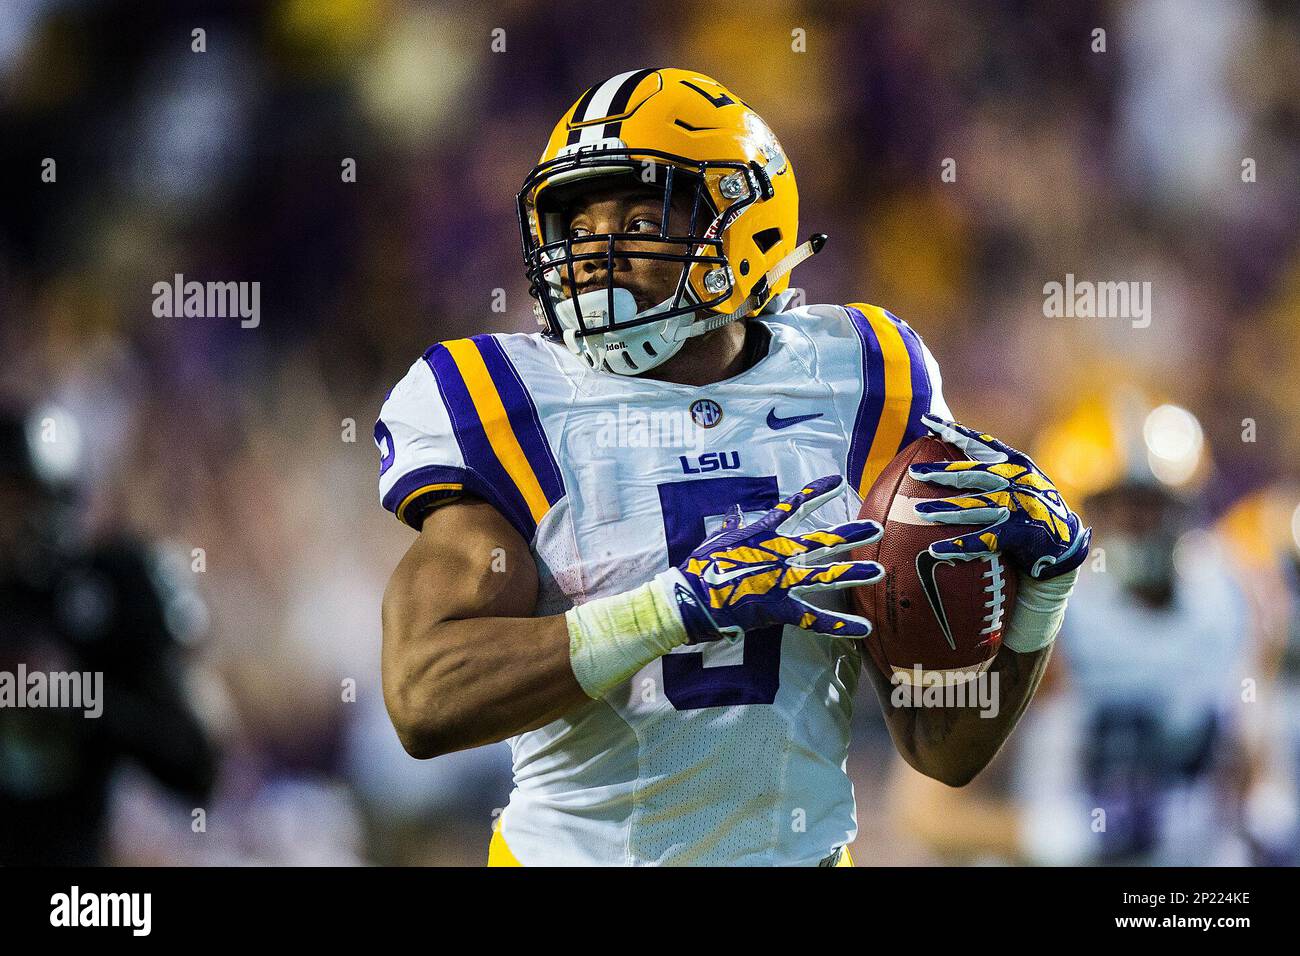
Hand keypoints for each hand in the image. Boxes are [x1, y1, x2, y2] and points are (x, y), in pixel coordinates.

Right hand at [656, 475, 883, 642]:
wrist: (688, 599)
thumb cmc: (698, 568)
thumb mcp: (714, 541)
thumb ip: (730, 530)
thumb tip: (731, 518)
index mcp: (762, 534)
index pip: (794, 506)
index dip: (816, 492)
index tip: (837, 481)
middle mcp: (778, 554)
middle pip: (822, 540)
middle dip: (851, 534)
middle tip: (876, 528)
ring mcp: (781, 581)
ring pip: (826, 575)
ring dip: (854, 572)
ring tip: (879, 571)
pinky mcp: (779, 608)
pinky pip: (814, 618)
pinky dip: (839, 625)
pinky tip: (863, 628)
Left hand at [908, 414, 1091, 578]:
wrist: (1067, 540)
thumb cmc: (1033, 508)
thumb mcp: (1020, 480)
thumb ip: (992, 468)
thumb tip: (950, 460)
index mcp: (1014, 463)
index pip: (978, 442)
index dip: (952, 430)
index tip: (928, 420)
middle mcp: (1015, 481)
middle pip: (970, 474)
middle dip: (940, 472)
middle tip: (915, 472)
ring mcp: (1017, 506)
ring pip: (972, 507)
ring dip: (944, 510)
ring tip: (919, 511)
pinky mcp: (1018, 533)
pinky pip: (981, 540)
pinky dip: (957, 546)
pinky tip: (935, 550)